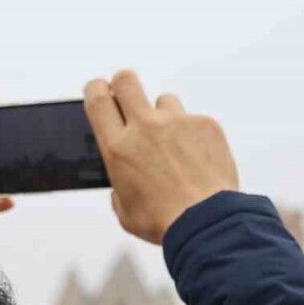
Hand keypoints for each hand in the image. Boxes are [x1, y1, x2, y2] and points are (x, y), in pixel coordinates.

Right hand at [83, 70, 238, 243]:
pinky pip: (195, 120)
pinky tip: (198, 160)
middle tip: (130, 101)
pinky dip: (194, 135)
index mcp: (118, 148)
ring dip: (165, 116)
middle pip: (127, 81)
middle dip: (124, 85)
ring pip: (165, 100)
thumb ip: (120, 188)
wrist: (207, 223)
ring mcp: (177, 122)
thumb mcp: (125, 211)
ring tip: (175, 146)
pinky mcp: (205, 124)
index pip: (98, 99)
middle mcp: (145, 127)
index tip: (100, 89)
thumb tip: (124, 182)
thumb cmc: (166, 222)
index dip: (96, 89)